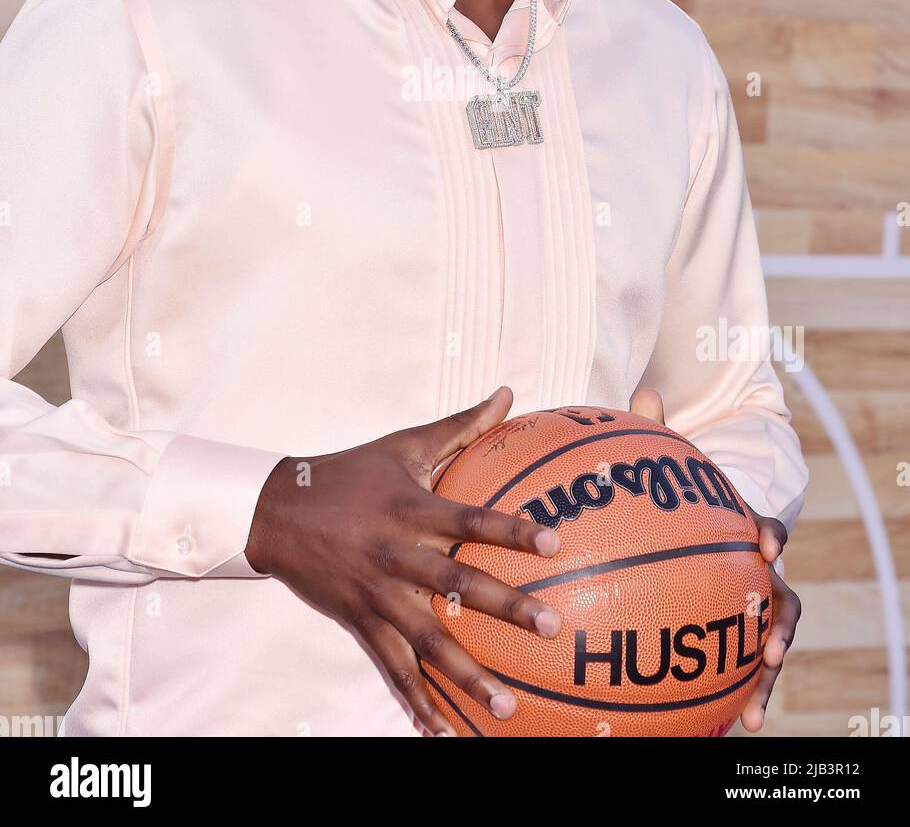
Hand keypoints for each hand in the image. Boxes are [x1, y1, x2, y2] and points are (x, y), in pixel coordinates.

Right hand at [245, 385, 562, 736]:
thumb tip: (507, 393)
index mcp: (412, 510)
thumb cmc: (351, 473)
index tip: (555, 544)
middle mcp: (398, 555)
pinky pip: (392, 668)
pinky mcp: (359, 621)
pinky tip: (442, 731)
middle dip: (506, 609)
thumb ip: (461, 426)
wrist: (277, 511)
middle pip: (458, 586)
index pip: (470, 518)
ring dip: (468, 676)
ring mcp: (377, 594)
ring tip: (508, 705)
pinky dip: (417, 702)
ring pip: (428, 642)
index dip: (512, 531)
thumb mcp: (404, 445)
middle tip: (552, 627)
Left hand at [629, 386, 800, 733]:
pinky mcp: (738, 634)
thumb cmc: (682, 499)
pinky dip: (742, 695)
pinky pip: (743, 668)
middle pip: (783, 598)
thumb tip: (644, 394)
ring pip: (772, 642)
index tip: (765, 544)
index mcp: (744, 530)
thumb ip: (658, 436)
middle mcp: (759, 572)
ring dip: (767, 674)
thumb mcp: (669, 468)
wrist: (704, 532)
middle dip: (781, 625)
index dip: (768, 533)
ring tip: (755, 708)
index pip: (766, 528)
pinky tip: (732, 723)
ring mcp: (753, 606)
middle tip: (772, 647)